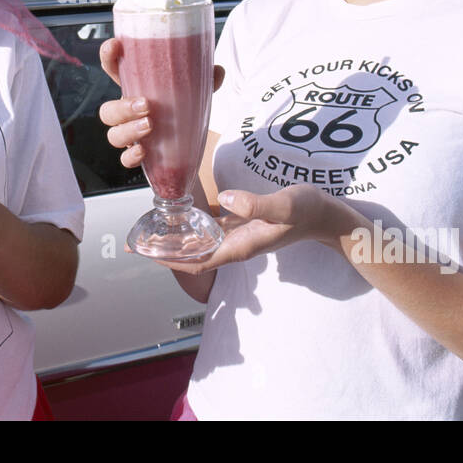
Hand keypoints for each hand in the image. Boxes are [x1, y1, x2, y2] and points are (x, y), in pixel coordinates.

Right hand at [98, 36, 223, 168]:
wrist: (191, 143)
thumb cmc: (184, 108)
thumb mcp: (195, 90)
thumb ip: (205, 79)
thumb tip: (217, 71)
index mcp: (136, 89)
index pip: (113, 69)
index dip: (108, 56)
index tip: (116, 45)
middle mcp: (128, 112)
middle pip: (107, 110)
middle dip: (121, 107)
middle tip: (145, 105)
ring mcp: (131, 135)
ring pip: (113, 134)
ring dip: (128, 130)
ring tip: (150, 125)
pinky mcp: (137, 155)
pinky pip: (124, 159)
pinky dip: (130, 157)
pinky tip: (143, 152)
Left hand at [150, 184, 364, 272]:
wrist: (326, 215)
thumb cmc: (307, 212)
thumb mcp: (285, 205)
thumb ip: (256, 204)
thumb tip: (225, 199)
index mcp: (240, 247)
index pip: (197, 262)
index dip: (169, 260)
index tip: (145, 253)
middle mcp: (235, 245)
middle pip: (192, 255)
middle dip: (164, 251)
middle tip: (136, 240)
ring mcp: (238, 236)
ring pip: (199, 242)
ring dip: (175, 238)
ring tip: (149, 227)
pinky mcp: (242, 222)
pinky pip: (211, 228)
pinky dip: (193, 224)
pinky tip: (179, 213)